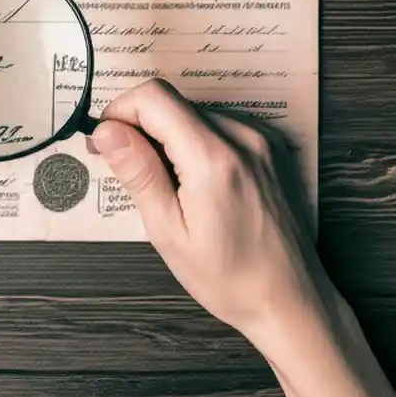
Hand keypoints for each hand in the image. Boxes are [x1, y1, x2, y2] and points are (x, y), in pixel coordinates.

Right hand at [91, 79, 334, 345]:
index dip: (119, 112)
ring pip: (194, 112)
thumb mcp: (170, 232)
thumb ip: (138, 173)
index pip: (153, 97)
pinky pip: (220, 126)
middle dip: (140, 127)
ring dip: (168, 136)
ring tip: (165, 186)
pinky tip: (195, 183)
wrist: (290, 299)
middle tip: (126, 169)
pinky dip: (196, 143)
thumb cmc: (229, 277)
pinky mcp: (271, 147)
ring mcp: (262, 139)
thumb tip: (106, 131)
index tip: (105, 143)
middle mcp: (243, 137)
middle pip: (173, 103)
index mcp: (214, 158)